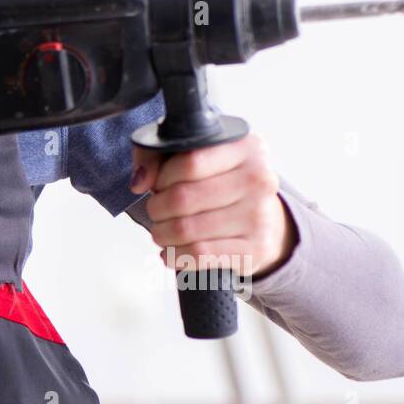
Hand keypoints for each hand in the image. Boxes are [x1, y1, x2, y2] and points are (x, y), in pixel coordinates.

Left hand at [130, 133, 297, 280]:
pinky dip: (175, 256)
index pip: (190, 161)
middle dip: (157, 208)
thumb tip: (139, 182)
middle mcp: (259, 180)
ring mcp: (260, 217)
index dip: (163, 177)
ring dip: (162, 233)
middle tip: (156, 211)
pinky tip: (170, 252)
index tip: (158, 185)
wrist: (263, 219)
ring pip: (187, 229)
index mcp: (246, 148)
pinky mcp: (255, 250)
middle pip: (184, 197)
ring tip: (161, 231)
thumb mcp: (193, 154)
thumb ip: (155, 154)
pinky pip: (200, 254)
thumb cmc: (220, 183)